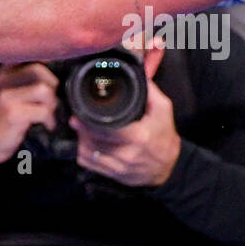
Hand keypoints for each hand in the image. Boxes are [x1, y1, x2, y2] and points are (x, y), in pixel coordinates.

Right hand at [0, 62, 58, 172]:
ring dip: (52, 103)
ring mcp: (7, 97)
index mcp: (4, 72)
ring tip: (48, 113)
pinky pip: (43, 111)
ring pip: (44, 90)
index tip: (52, 73)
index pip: (28, 54)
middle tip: (50, 101)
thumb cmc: (4, 117)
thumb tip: (53, 66)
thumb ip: (26, 77)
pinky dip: (50, 119)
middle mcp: (3, 80)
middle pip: (39, 69)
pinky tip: (47, 125)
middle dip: (52, 86)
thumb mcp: (9, 91)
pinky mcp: (13, 114)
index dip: (47, 60)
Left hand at [73, 41, 181, 187]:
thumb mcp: (163, 109)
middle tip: (75, 118)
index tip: (81, 112)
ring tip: (79, 129)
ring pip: (89, 153)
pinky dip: (83, 153)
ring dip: (80, 141)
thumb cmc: (164, 135)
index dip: (89, 121)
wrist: (169, 166)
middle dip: (81, 129)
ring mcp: (119, 167)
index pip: (106, 129)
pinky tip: (85, 143)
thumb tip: (137, 70)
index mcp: (139, 137)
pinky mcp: (113, 175)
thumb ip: (149, 89)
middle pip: (94, 141)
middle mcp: (128, 154)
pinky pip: (90, 165)